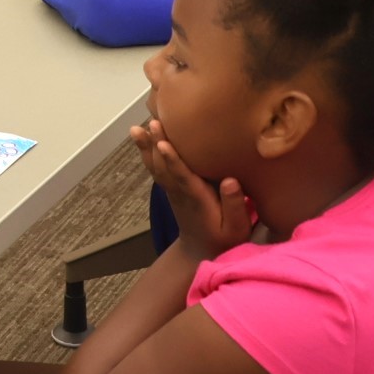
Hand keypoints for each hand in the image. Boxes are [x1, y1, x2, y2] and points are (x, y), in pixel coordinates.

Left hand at [131, 118, 252, 261]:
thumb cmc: (223, 238)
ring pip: (156, 167)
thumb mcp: (237, 228)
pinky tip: (142, 137)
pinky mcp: (169, 187)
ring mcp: (172, 189)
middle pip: (165, 167)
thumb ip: (234, 205)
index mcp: (197, 199)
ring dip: (146, 147)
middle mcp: (180, 192)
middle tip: (152, 123)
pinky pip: (155, 168)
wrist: (200, 250)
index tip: (164, 144)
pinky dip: (147, 153)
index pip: (182, 178)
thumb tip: (230, 180)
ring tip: (136, 129)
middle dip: (158, 145)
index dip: (173, 161)